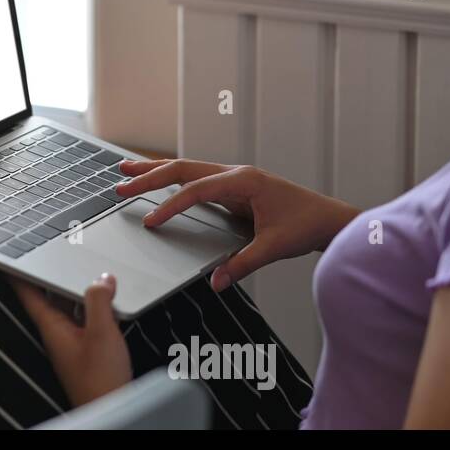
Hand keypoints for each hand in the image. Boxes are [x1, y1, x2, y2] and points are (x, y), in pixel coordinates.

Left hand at [13, 273, 131, 407]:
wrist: (110, 406)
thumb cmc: (99, 380)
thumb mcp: (101, 332)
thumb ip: (99, 302)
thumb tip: (100, 279)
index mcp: (52, 327)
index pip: (28, 294)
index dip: (18, 274)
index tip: (10, 260)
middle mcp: (58, 333)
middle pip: (51, 297)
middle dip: (53, 276)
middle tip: (52, 255)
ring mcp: (72, 342)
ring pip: (71, 308)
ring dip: (77, 291)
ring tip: (84, 270)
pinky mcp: (87, 349)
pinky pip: (85, 319)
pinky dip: (93, 307)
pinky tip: (106, 302)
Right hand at [115, 159, 359, 291]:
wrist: (329, 219)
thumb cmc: (306, 225)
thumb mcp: (274, 247)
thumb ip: (243, 263)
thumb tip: (215, 281)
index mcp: (243, 181)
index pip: (196, 190)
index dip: (170, 206)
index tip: (150, 222)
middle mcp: (235, 173)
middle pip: (183, 168)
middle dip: (149, 176)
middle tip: (120, 183)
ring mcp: (232, 178)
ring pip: (186, 169)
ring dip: (156, 170)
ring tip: (126, 170)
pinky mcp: (232, 188)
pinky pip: (194, 179)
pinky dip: (171, 179)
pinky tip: (156, 181)